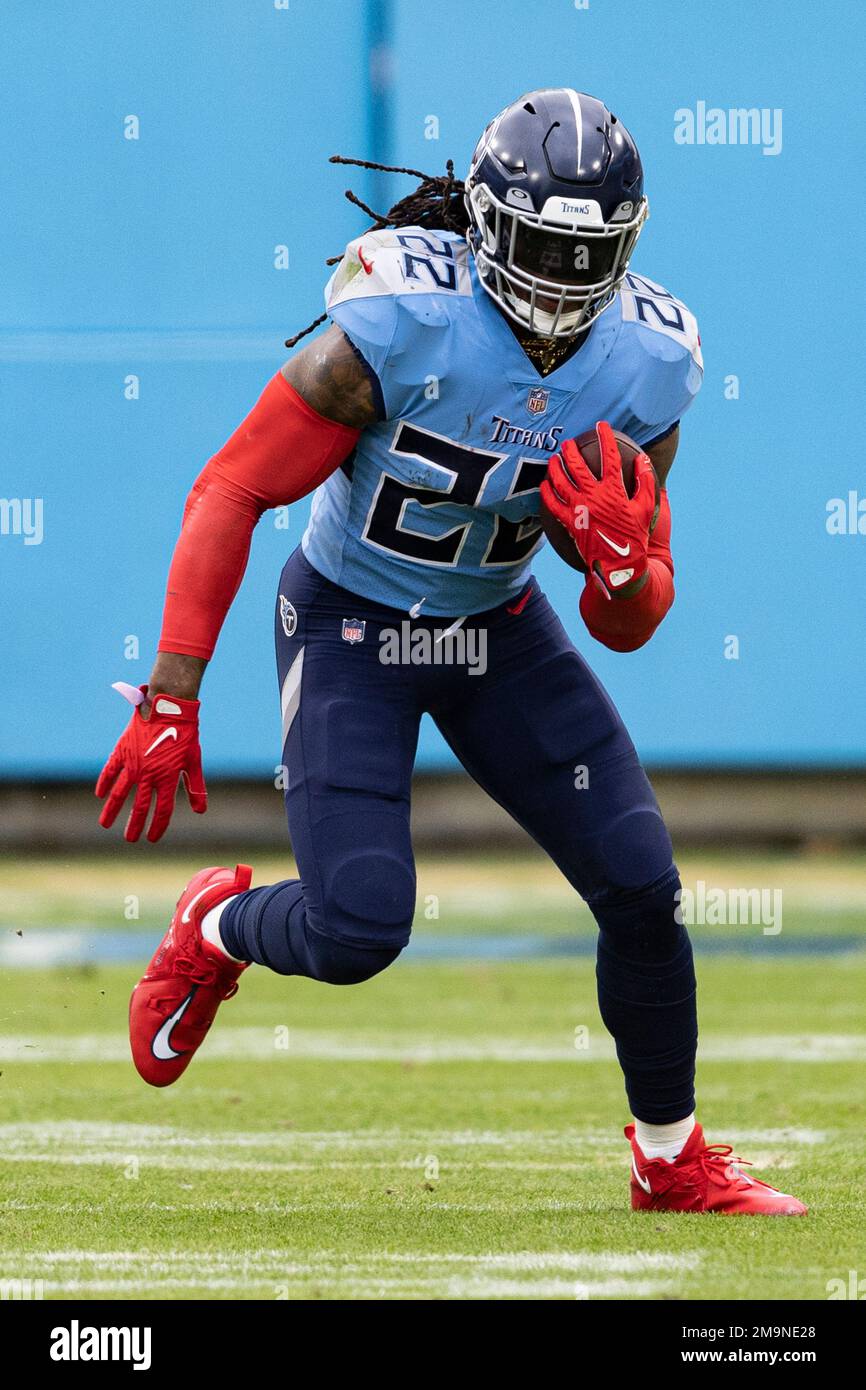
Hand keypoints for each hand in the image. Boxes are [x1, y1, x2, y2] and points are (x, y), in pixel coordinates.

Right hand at [95, 685, 206, 841]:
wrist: (168, 707)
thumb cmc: (184, 734)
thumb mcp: (193, 761)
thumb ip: (195, 787)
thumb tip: (200, 811)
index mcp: (168, 778)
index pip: (162, 810)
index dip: (157, 827)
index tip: (151, 838)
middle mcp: (149, 774)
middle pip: (139, 807)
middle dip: (134, 825)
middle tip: (129, 839)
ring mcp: (133, 764)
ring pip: (119, 793)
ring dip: (112, 811)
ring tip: (105, 824)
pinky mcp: (122, 751)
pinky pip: (110, 772)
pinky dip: (104, 783)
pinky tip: (100, 795)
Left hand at [540, 421, 656, 597]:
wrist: (619, 564)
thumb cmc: (635, 535)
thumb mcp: (645, 507)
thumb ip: (645, 481)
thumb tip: (643, 459)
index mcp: (614, 491)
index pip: (609, 457)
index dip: (606, 438)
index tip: (602, 426)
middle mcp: (593, 497)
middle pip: (577, 466)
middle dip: (570, 450)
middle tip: (568, 443)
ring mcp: (579, 509)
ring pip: (561, 482)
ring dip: (555, 468)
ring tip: (554, 460)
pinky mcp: (569, 523)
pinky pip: (552, 505)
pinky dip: (546, 493)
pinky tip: (544, 485)